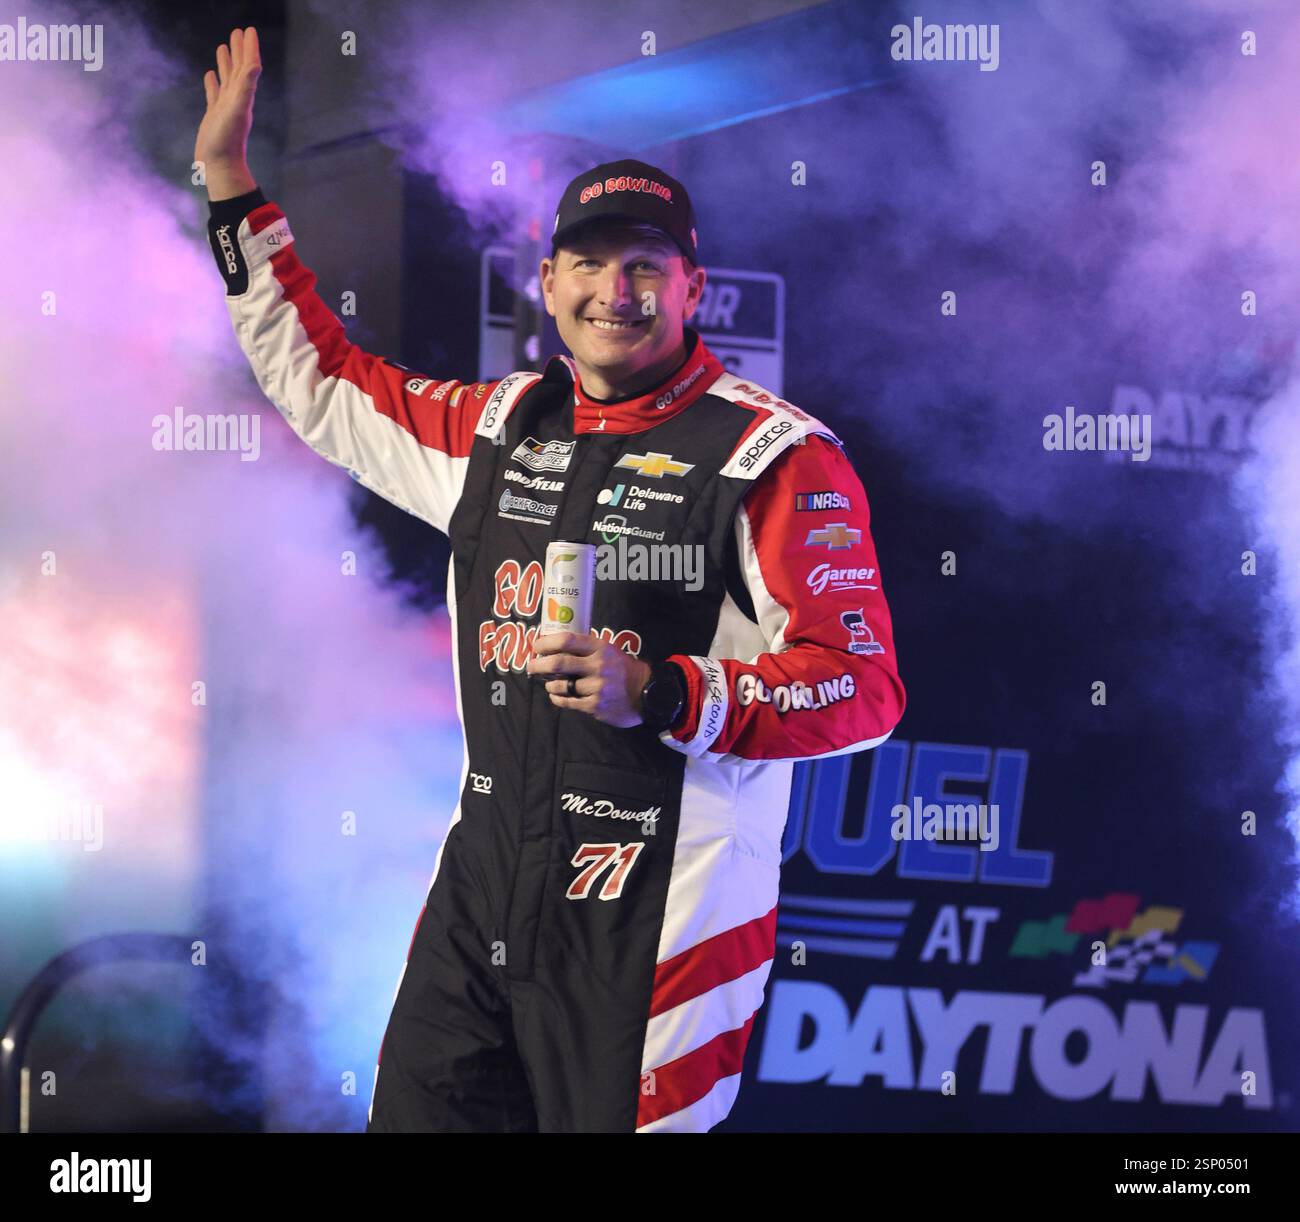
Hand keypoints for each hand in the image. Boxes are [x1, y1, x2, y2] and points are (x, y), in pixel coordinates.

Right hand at [196, 27, 261, 199]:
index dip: (249, 48)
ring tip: (224, 46)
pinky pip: (214, 94)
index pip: (248, 66)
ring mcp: (224, 107)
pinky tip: (210, 75)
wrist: (219, 166)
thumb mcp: (236, 110)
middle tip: (238, 31)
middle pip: (239, 69)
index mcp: (243, 95)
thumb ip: (246, 87)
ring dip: (227, 62)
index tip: (248, 30)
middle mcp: (236, 100)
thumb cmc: (226, 141)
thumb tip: (255, 64)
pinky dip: (213, 83)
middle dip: (239, 49)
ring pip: (227, 79)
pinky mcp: (213, 116)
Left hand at [527, 631, 651, 727]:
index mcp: (600, 647)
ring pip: (561, 686)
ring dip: (550, 685)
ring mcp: (597, 687)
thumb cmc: (623, 669)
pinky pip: (568, 702)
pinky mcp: (595, 705)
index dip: (546, 642)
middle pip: (558, 663)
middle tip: (531, 667)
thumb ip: (587, 648)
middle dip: (538, 665)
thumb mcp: (609, 650)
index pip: (567, 640)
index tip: (536, 645)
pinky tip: (557, 696)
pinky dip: (558, 699)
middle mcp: (598, 666)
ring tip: (549, 684)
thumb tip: (555, 645)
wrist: (647, 693)